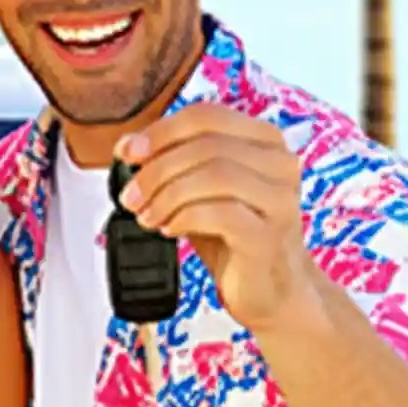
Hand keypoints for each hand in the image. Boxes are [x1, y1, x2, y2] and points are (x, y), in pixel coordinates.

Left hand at [114, 103, 314, 331]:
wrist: (270, 290)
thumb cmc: (235, 237)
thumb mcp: (199, 191)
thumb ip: (171, 163)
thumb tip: (127, 145)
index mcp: (264, 140)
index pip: (206, 115)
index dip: (160, 131)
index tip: (128, 153)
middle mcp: (279, 163)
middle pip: (206, 144)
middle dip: (157, 169)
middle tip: (131, 195)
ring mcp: (279, 199)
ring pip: (215, 174)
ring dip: (167, 194)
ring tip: (148, 215)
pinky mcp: (269, 235)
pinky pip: (220, 213)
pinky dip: (184, 217)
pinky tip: (170, 229)